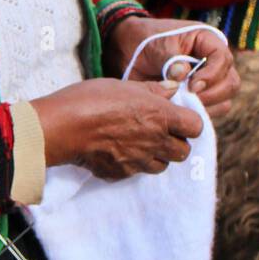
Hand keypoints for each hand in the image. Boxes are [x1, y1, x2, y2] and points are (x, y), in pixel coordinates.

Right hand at [31, 77, 202, 179]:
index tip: (177, 119)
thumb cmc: (91, 99)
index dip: (189, 123)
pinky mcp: (121, 174)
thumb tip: (173, 89)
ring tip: (139, 144)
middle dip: (175, 143)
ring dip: (156, 156)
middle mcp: (155, 142)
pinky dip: (131, 164)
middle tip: (159, 133)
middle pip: (183, 152)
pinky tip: (117, 151)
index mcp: (160, 116)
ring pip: (162, 166)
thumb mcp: (124, 85)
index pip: (196, 127)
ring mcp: (139, 161)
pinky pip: (136, 173)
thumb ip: (153, 90)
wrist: (62, 127)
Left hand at [107, 17, 239, 118]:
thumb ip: (170, 60)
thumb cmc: (146, 42)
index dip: (212, 74)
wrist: (130, 53)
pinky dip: (197, 116)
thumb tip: (182, 75)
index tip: (193, 85)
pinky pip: (209, 113)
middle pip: (230, 83)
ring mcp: (209, 83)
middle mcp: (214, 63)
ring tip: (182, 106)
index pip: (224, 59)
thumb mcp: (157, 45)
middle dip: (212, 95)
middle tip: (188, 99)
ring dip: (206, 108)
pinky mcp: (199, 100)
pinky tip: (180, 114)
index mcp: (208, 42)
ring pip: (224, 101)